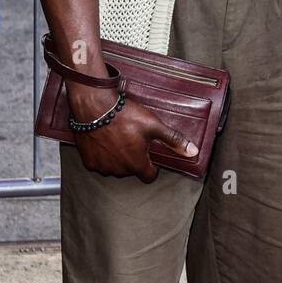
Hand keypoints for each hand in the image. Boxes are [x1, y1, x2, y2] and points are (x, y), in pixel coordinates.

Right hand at [68, 80, 197, 181]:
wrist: (94, 106)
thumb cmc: (124, 115)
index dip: (152, 166)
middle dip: (134, 158)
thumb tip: (193, 151)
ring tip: (119, 138)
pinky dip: (103, 155)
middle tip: (133, 139)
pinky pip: (99, 163)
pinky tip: (105, 141)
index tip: (150, 155)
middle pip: (132, 170)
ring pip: (115, 167)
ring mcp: (103, 167)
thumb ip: (173, 140)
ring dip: (118, 158)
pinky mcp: (89, 161)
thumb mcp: (153, 125)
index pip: (149, 176)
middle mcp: (119, 170)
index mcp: (137, 164)